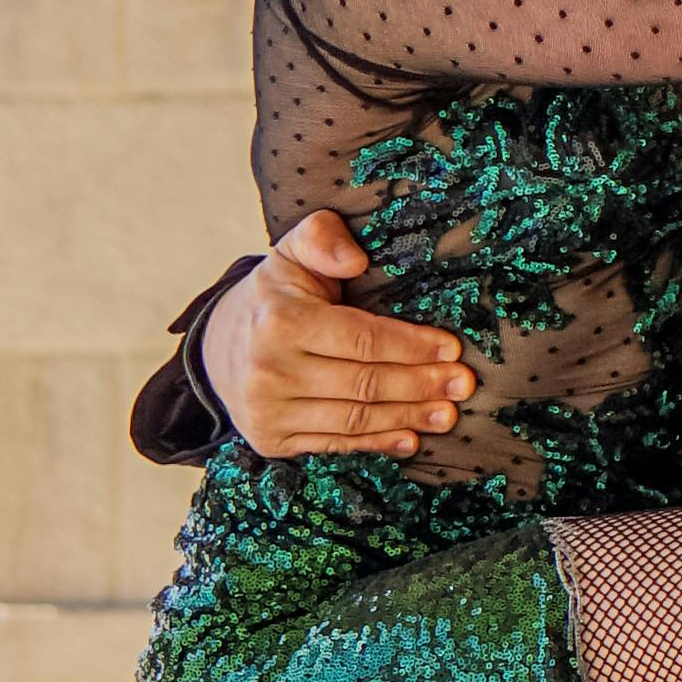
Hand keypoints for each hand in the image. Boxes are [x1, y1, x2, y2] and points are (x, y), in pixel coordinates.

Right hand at [201, 212, 473, 460]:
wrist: (218, 348)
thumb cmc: (274, 296)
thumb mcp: (292, 252)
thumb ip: (322, 238)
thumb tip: (355, 260)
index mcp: (280, 321)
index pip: (361, 339)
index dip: (410, 346)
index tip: (452, 348)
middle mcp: (270, 370)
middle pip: (363, 383)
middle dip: (421, 384)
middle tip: (463, 384)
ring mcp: (269, 411)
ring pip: (355, 419)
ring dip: (408, 417)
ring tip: (448, 413)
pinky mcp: (272, 440)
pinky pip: (336, 443)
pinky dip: (378, 443)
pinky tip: (411, 438)